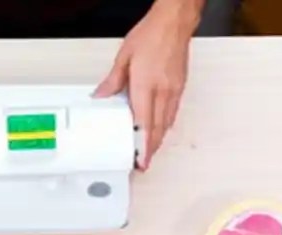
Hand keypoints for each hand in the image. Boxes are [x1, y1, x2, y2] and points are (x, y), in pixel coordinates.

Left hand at [94, 0, 196, 168]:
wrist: (174, 23)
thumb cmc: (152, 35)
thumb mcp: (124, 57)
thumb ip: (113, 81)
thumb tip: (101, 95)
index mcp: (146, 85)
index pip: (144, 123)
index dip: (143, 145)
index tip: (141, 160)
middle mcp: (163, 91)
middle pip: (158, 129)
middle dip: (151, 149)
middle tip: (143, 163)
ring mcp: (174, 90)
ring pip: (167, 123)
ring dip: (158, 139)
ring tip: (149, 151)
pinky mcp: (180, 87)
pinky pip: (173, 113)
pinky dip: (165, 125)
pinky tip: (159, 129)